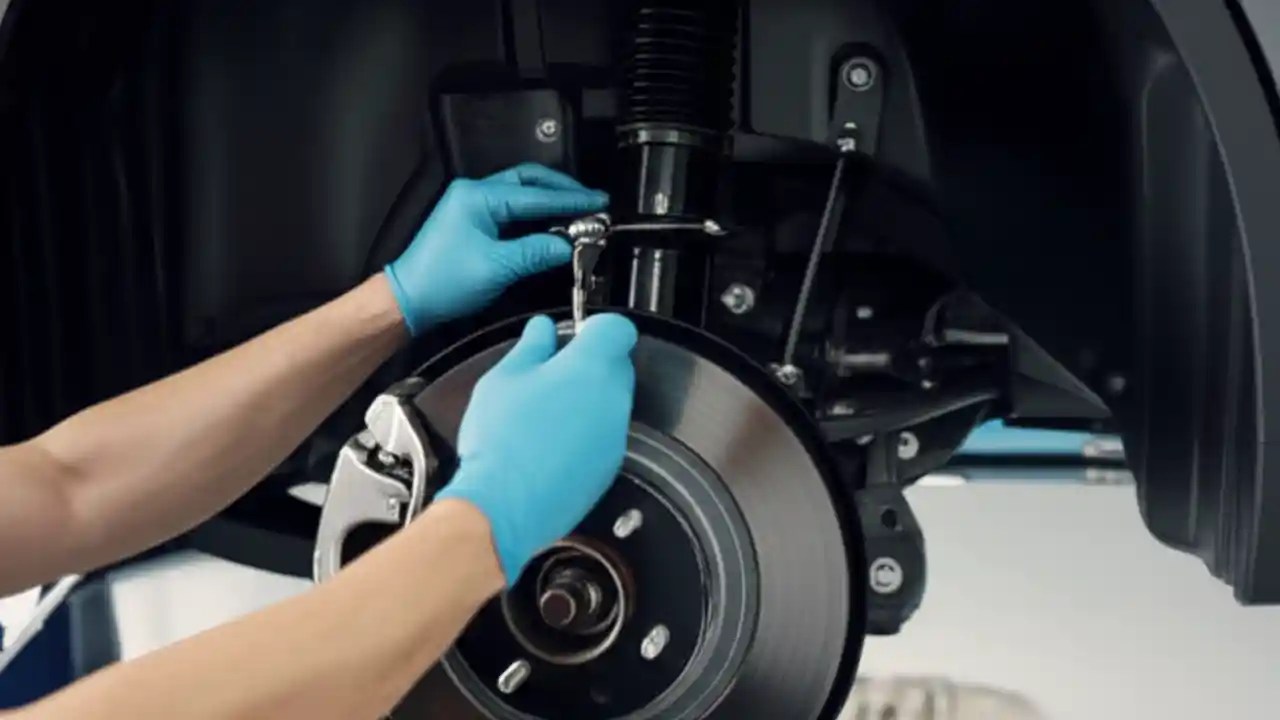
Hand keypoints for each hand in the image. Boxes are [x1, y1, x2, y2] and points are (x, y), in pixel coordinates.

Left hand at [385, 163, 608, 334]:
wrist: (409, 300)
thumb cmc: (441, 282)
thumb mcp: (497, 267)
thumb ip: (537, 252)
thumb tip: (568, 245)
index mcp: (478, 196)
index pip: (537, 195)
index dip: (572, 200)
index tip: (597, 204)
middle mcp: (474, 193)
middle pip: (530, 181)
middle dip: (563, 191)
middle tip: (591, 202)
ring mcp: (473, 206)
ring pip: (522, 194)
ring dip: (550, 202)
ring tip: (578, 213)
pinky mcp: (473, 222)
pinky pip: (512, 211)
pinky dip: (535, 216)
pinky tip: (552, 226)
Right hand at [433, 314, 637, 583]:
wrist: (504, 506)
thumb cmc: (503, 441)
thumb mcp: (503, 379)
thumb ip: (531, 347)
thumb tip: (542, 329)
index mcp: (591, 367)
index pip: (617, 329)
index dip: (596, 327)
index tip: (575, 335)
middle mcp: (613, 399)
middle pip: (616, 365)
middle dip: (589, 363)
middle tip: (549, 373)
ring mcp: (615, 436)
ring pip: (609, 402)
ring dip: (586, 400)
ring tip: (544, 412)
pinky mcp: (609, 467)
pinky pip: (603, 436)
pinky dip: (584, 433)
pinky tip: (550, 442)